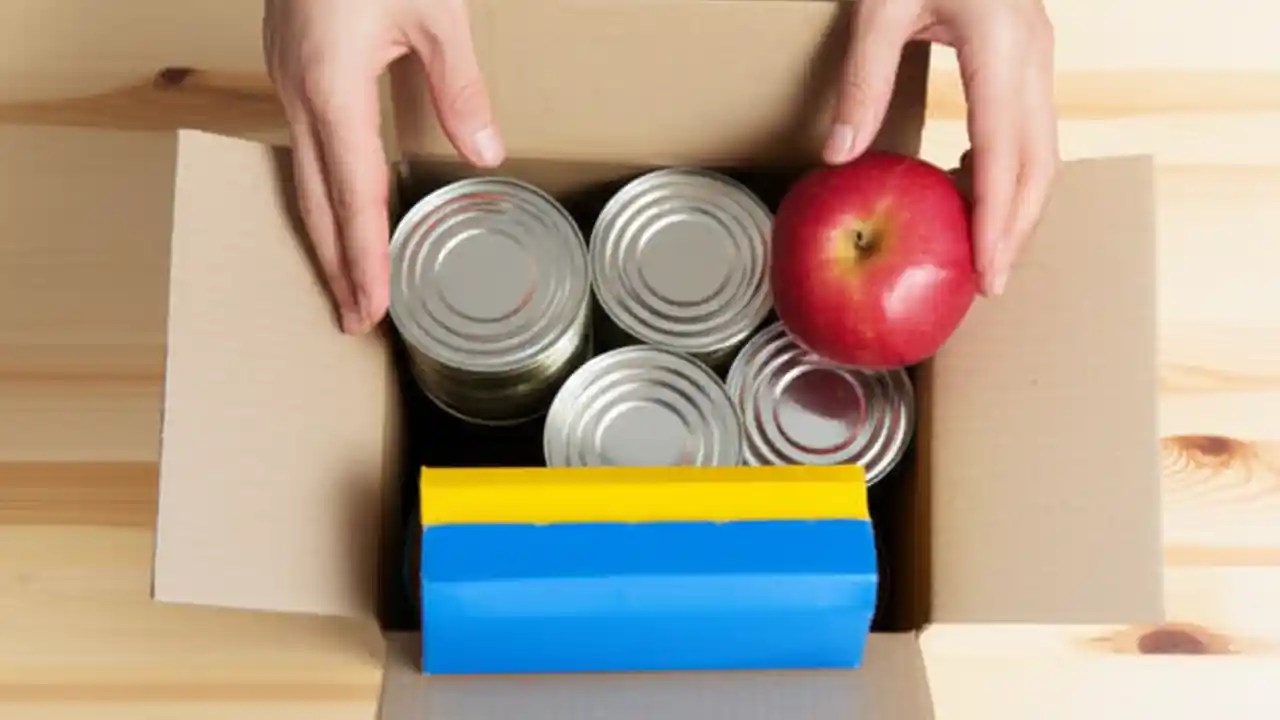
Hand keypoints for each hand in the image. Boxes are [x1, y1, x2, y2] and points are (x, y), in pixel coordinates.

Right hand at [264, 0, 503, 333]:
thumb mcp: (435, 14)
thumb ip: (459, 89)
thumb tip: (487, 156)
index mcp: (333, 89)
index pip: (352, 196)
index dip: (364, 258)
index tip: (371, 308)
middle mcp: (301, 94)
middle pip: (317, 200)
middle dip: (336, 265)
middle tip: (352, 321)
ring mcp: (288, 80)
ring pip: (304, 175)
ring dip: (325, 233)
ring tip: (345, 281)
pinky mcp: (293, 67)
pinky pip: (305, 146)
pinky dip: (321, 190)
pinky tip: (337, 206)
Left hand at [823, 0, 1058, 296]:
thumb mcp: (879, 5)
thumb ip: (862, 80)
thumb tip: (839, 156)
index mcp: (1001, 47)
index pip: (1005, 156)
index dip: (999, 221)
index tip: (988, 273)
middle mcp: (1032, 54)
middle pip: (1039, 162)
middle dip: (1018, 227)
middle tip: (990, 282)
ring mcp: (1037, 51)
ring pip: (1042, 147)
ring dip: (1017, 203)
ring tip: (984, 248)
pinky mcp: (1025, 51)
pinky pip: (1027, 125)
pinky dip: (1008, 166)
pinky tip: (971, 183)